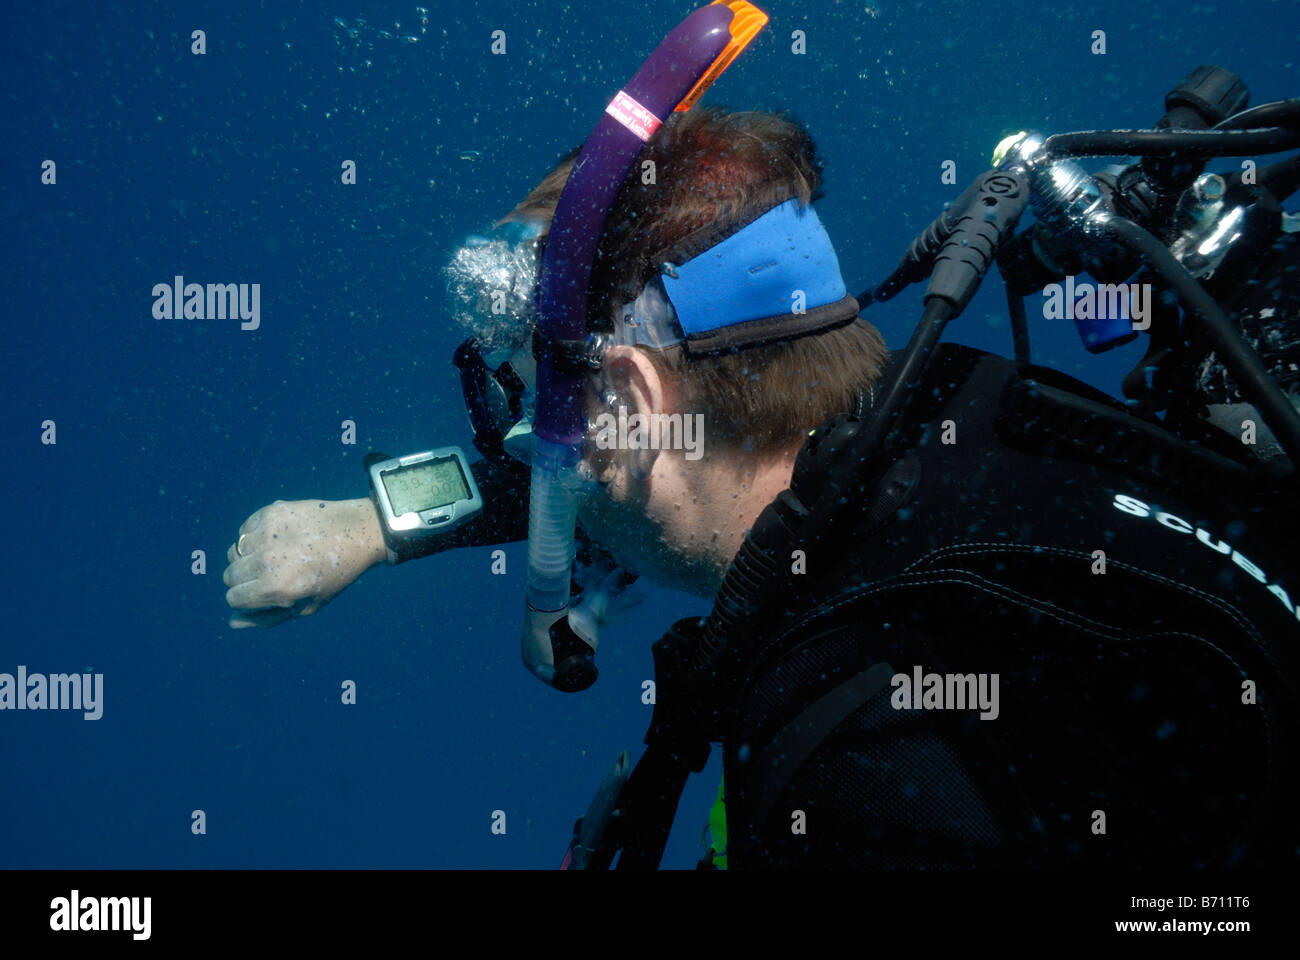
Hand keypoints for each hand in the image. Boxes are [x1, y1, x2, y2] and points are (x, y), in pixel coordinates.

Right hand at [223, 498, 387, 628]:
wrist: (358, 532)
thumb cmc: (335, 574)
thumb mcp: (307, 605)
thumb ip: (267, 618)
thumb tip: (233, 622)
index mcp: (275, 588)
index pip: (233, 598)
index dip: (248, 598)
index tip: (266, 593)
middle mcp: (266, 561)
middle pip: (229, 575)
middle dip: (245, 579)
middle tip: (273, 574)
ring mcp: (267, 534)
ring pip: (234, 551)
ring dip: (249, 556)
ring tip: (278, 555)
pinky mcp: (270, 512)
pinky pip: (245, 530)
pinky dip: (255, 536)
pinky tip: (279, 538)